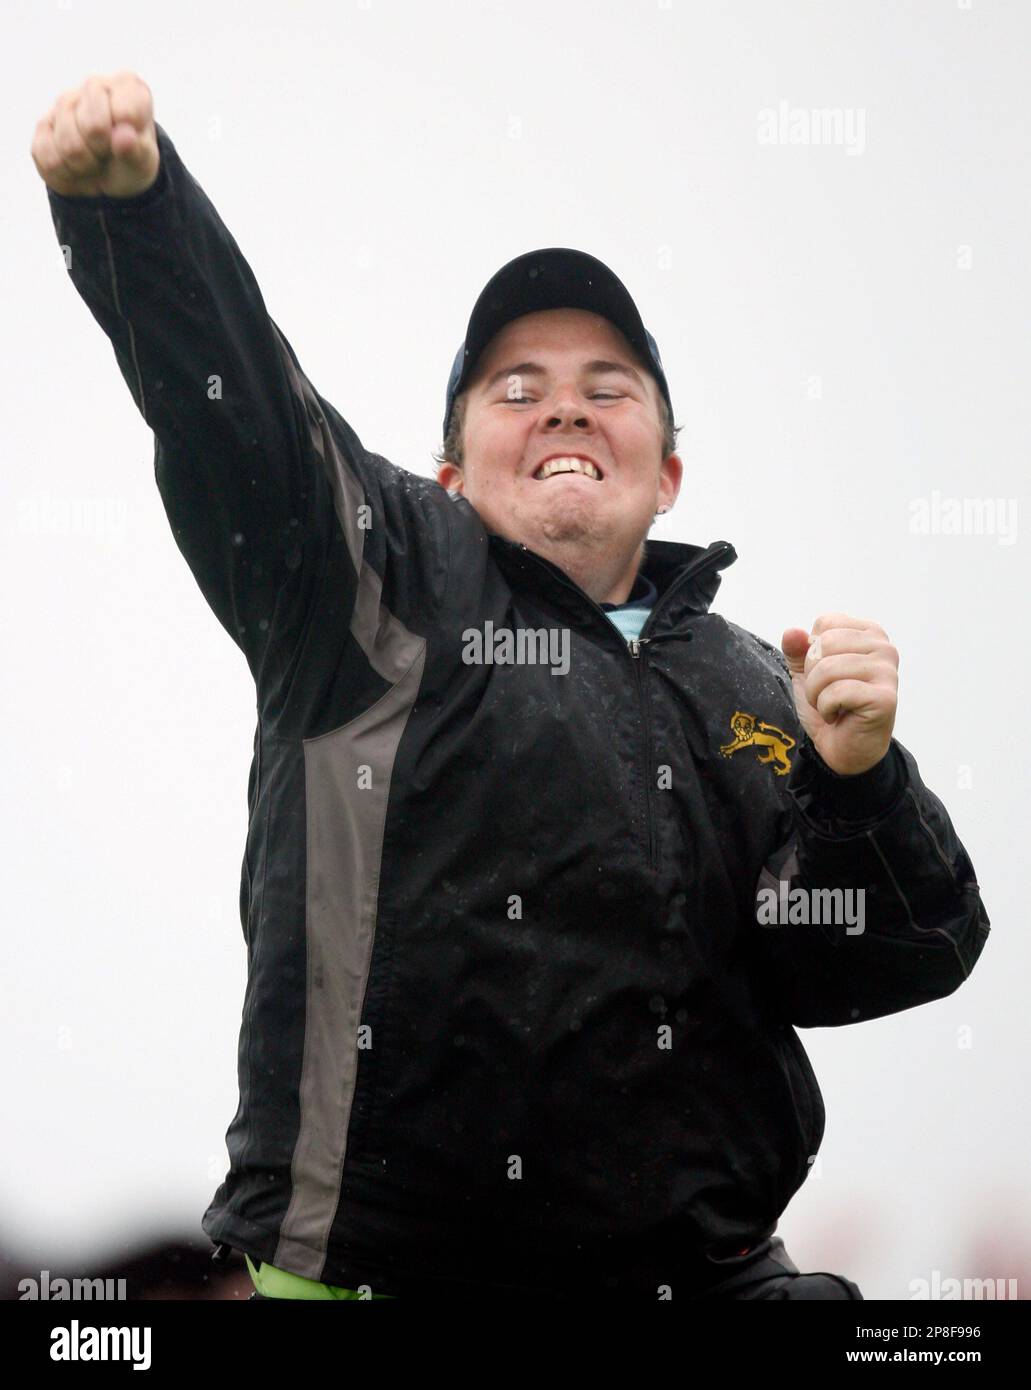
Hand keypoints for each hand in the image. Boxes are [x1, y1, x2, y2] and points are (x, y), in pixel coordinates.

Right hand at [31, 70, 158, 197]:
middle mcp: (95, 86)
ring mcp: (65, 102)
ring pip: (68, 146)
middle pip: (93, 128)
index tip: (129, 145)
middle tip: (109, 155)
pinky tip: (77, 169)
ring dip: (84, 167)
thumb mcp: (143, 162)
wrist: (113, 176)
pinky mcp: (44, 124)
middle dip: (103, 154)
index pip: (125, 114)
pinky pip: (49, 158)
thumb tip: (124, 137)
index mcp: (128, 87)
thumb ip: (138, 150)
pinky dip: (66, 176)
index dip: (126, 141)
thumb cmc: (132, 160)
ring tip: (95, 163)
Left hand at [781, 614, 898, 775]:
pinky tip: (839, 716)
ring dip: (816, 694)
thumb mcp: (806, 672)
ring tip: (831, 706)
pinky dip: (826, 708)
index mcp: (870, 634)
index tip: (827, 675)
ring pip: (827, 669)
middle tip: (827, 693)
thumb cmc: (829, 705)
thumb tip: (792, 632)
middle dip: (812, 674)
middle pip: (824, 644)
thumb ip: (796, 649)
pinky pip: (837, 692)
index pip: (825, 624)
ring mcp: (888, 672)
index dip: (811, 652)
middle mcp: (884, 648)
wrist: (842, 748)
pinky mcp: (885, 698)